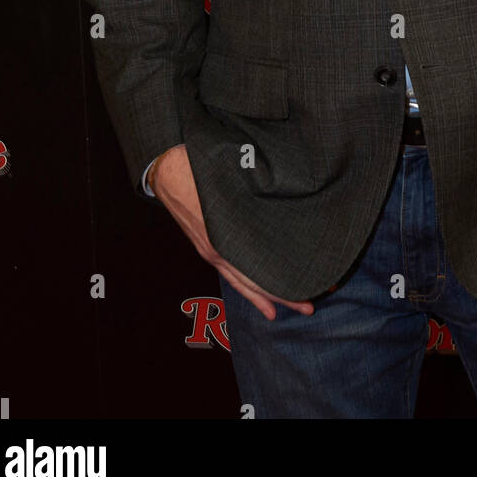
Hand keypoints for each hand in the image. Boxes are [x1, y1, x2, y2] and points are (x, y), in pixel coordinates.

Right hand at [150, 144, 314, 320]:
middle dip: (282, 297)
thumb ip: (255, 189)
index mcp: (224, 240)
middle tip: (308, 308)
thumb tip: (284, 191)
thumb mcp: (230, 177)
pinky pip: (230, 273)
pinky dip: (246, 287)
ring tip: (287, 307)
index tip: (306, 297)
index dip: (282, 290)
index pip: (257, 277)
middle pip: (253, 284)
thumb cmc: (200, 169)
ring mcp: (211, 250)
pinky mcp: (208, 246)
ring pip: (241, 283)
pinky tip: (257, 293)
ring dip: (264, 295)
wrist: (167, 170)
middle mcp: (218, 251)